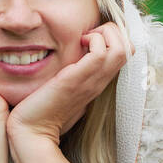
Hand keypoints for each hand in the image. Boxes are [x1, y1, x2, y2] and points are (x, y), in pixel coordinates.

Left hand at [7, 22, 128, 143]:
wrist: (33, 132)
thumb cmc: (43, 111)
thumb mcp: (64, 86)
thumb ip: (73, 73)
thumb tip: (71, 58)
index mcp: (98, 81)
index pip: (125, 53)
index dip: (113, 37)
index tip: (90, 36)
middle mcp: (100, 80)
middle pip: (129, 47)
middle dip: (113, 31)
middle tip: (89, 34)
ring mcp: (93, 80)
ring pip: (122, 48)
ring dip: (105, 33)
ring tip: (85, 38)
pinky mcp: (79, 79)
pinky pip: (101, 51)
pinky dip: (93, 39)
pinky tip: (77, 43)